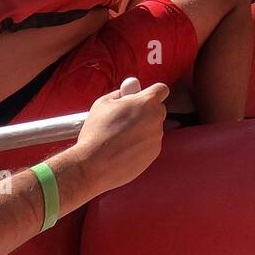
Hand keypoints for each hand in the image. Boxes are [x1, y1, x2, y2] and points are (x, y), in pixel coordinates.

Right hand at [71, 77, 169, 193]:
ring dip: (141, 129)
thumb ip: (120, 94)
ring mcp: (157, 137)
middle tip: (126, 117)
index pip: (161, 89)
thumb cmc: (97, 132)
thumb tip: (127, 93)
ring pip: (152, 128)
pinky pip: (149, 144)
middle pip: (158, 109)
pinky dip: (140, 145)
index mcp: (147, 102)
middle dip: (145, 111)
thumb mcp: (103, 103)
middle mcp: (157, 118)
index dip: (152, 92)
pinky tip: (122, 149)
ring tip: (119, 137)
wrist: (94, 164)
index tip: (142, 97)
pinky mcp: (154, 154)